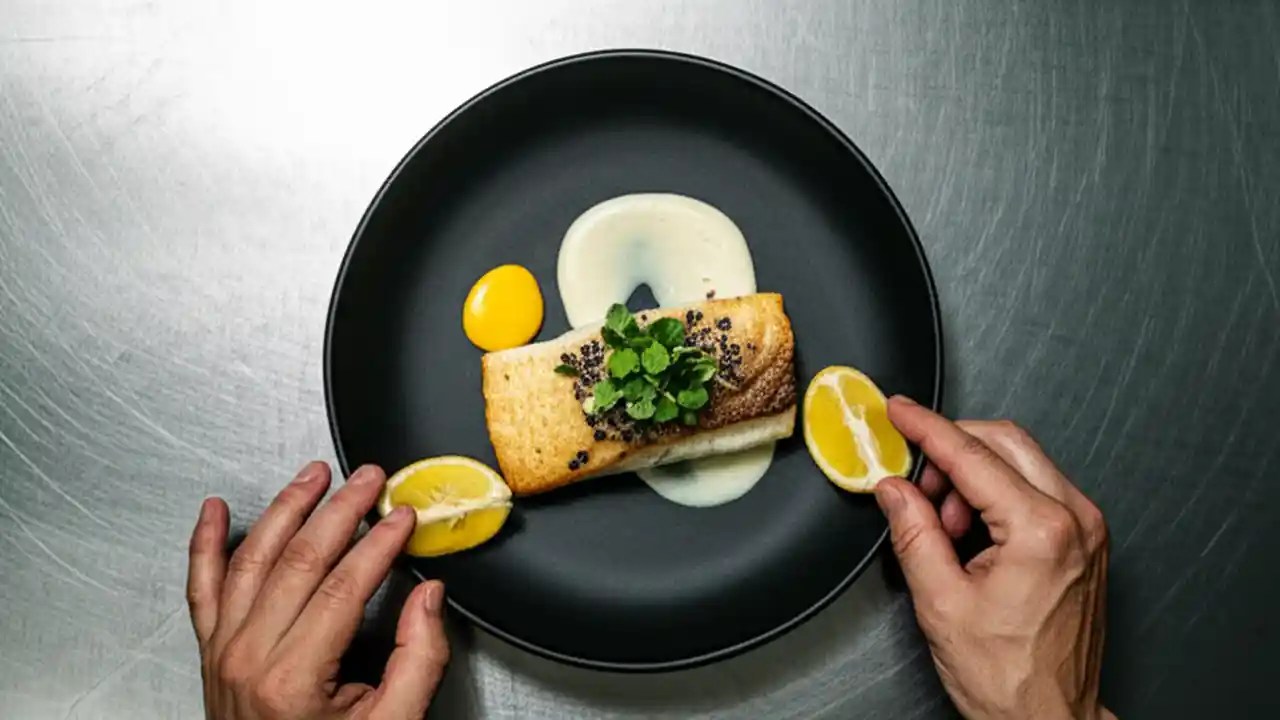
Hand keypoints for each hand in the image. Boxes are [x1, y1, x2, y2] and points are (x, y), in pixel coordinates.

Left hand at [186, 462, 448, 718]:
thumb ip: (417, 661)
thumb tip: (428, 597)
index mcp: (292, 679)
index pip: (343, 586)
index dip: (379, 543)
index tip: (404, 517)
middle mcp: (248, 659)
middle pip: (299, 560)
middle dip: (340, 510)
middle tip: (370, 480)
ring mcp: (223, 652)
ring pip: (252, 559)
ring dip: (284, 508)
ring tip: (314, 474)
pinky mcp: (212, 652)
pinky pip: (201, 587)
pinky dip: (203, 544)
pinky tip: (212, 511)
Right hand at [876, 398, 1112, 719]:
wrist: (1050, 718)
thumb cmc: (1009, 677)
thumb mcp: (941, 602)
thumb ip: (913, 533)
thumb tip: (894, 489)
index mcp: (1041, 530)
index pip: (972, 456)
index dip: (926, 428)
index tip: (899, 411)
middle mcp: (1075, 520)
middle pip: (1004, 441)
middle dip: (950, 451)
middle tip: (913, 480)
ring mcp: (1087, 528)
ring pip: (1021, 460)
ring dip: (972, 476)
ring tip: (943, 527)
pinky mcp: (1086, 539)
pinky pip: (1036, 487)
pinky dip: (996, 495)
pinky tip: (970, 533)